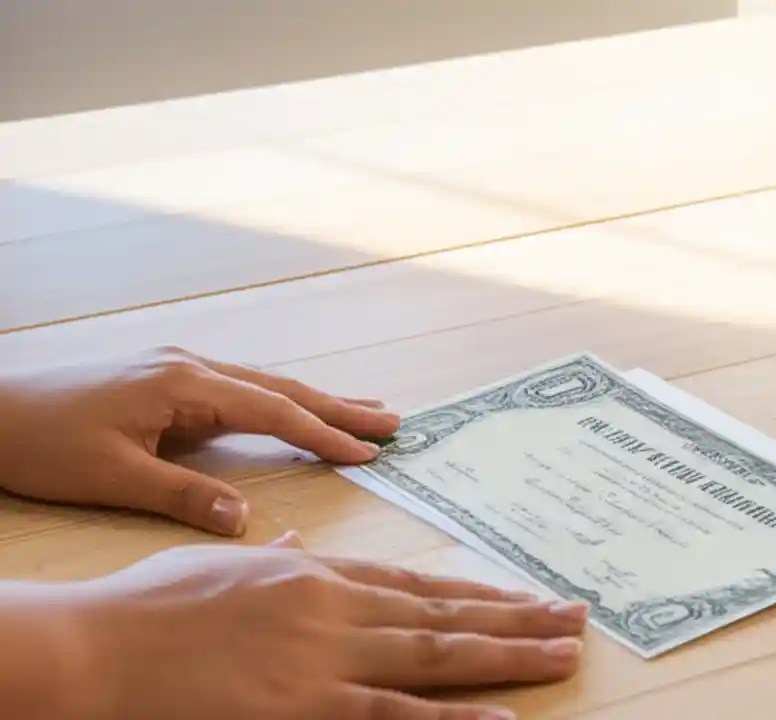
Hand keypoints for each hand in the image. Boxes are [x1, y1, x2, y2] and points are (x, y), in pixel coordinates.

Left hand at [0, 346, 398, 535]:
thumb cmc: (43, 443)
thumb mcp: (113, 477)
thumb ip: (184, 495)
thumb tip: (245, 518)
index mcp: (185, 385)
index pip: (273, 412)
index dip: (324, 434)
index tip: (369, 453)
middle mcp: (192, 367)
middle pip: (282, 389)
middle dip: (340, 407)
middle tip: (395, 422)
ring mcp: (181, 368)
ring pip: (265, 385)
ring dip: (316, 400)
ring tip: (365, 410)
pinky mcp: (170, 378)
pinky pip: (242, 389)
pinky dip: (281, 402)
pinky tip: (296, 409)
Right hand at [30, 533, 586, 719]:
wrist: (97, 649)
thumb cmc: (146, 609)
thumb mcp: (216, 566)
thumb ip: (269, 558)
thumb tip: (293, 542)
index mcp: (315, 572)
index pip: (416, 582)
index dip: (477, 590)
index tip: (523, 593)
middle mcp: (335, 606)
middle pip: (445, 613)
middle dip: (515, 616)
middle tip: (576, 617)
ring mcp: (326, 656)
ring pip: (438, 655)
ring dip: (508, 655)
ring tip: (565, 654)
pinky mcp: (308, 706)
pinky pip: (395, 715)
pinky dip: (453, 718)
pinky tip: (502, 719)